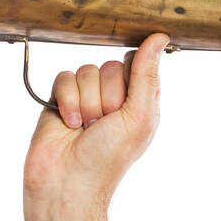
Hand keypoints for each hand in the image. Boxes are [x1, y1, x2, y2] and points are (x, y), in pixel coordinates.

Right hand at [23, 32, 168, 214]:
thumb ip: (147, 74)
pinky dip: (67, 101)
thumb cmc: (108, 158)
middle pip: (111, 66)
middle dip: (107, 97)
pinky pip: (64, 77)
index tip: (127, 103)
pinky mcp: (61, 99)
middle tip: (104, 125)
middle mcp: (115, 97)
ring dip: (86, 103)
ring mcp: (87, 97)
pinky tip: (69, 124)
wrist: (66, 183)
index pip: (139, 64)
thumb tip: (160, 37)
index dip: (132, 79)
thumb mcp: (139, 116)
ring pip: (86, 71)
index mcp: (140, 101)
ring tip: (86, 129)